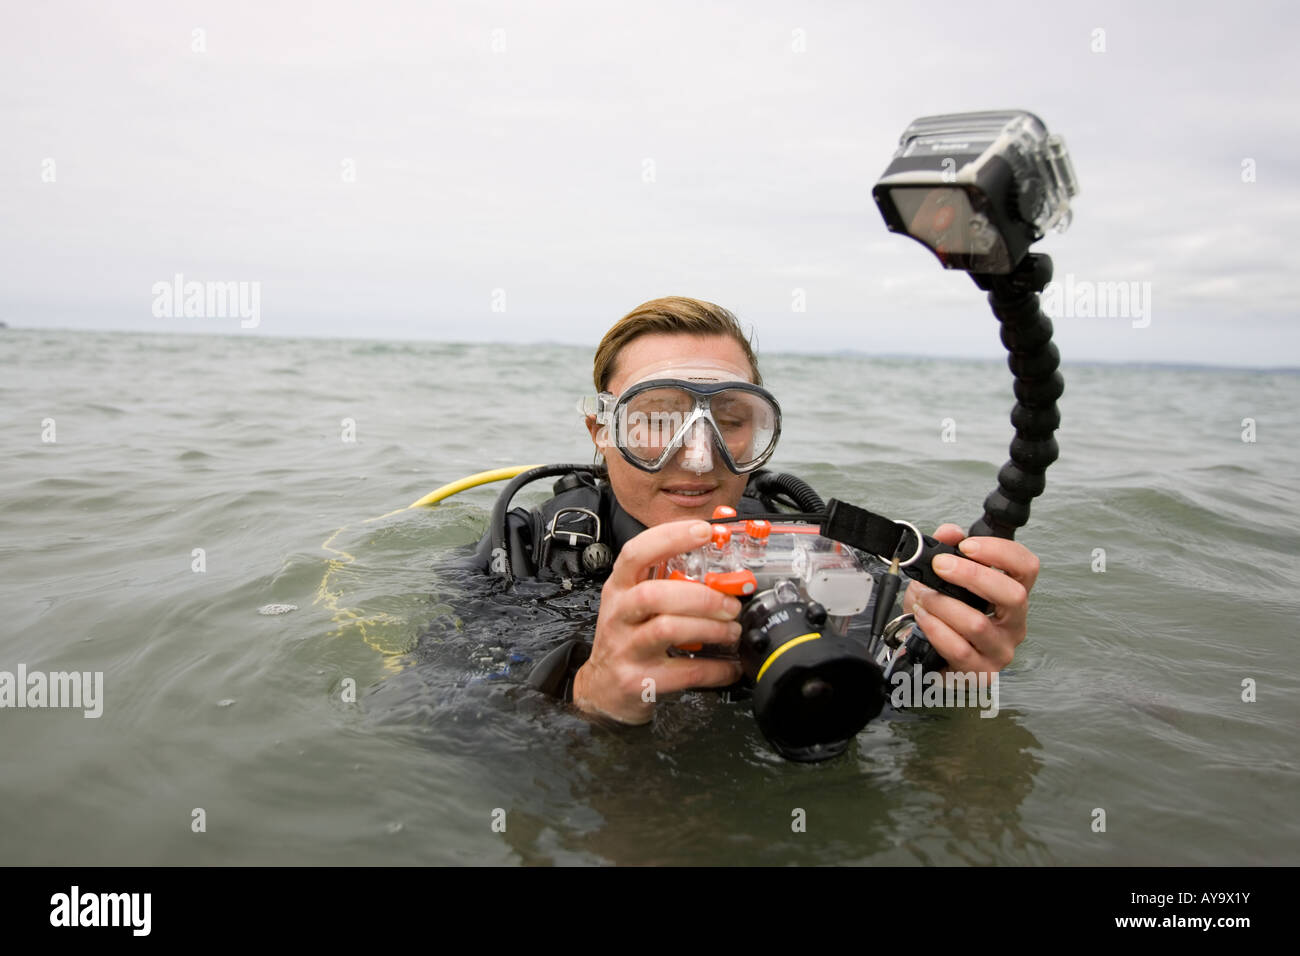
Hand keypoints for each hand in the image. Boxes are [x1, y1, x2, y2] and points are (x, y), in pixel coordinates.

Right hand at [572, 520, 744, 723]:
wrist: (603, 690)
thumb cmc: (626, 638)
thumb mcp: (634, 603)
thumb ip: (668, 581)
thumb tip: (719, 559)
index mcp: (620, 588)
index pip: (637, 553)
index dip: (670, 537)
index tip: (704, 531)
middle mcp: (619, 615)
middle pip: (654, 594)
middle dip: (700, 596)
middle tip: (729, 603)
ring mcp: (626, 649)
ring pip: (667, 629)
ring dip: (710, 628)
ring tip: (731, 630)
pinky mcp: (638, 682)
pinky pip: (684, 672)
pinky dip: (714, 668)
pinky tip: (728, 665)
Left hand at [901, 524, 1038, 672]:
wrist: (928, 654)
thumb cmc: (944, 615)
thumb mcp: (943, 579)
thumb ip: (947, 550)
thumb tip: (949, 532)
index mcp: (1011, 595)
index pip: (1027, 567)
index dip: (1000, 552)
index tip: (967, 546)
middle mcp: (1014, 623)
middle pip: (1013, 595)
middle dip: (972, 575)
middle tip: (941, 567)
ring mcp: (1001, 650)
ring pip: (979, 624)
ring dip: (943, 605)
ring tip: (923, 598)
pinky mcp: (982, 673)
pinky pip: (960, 650)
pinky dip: (936, 630)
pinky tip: (924, 619)